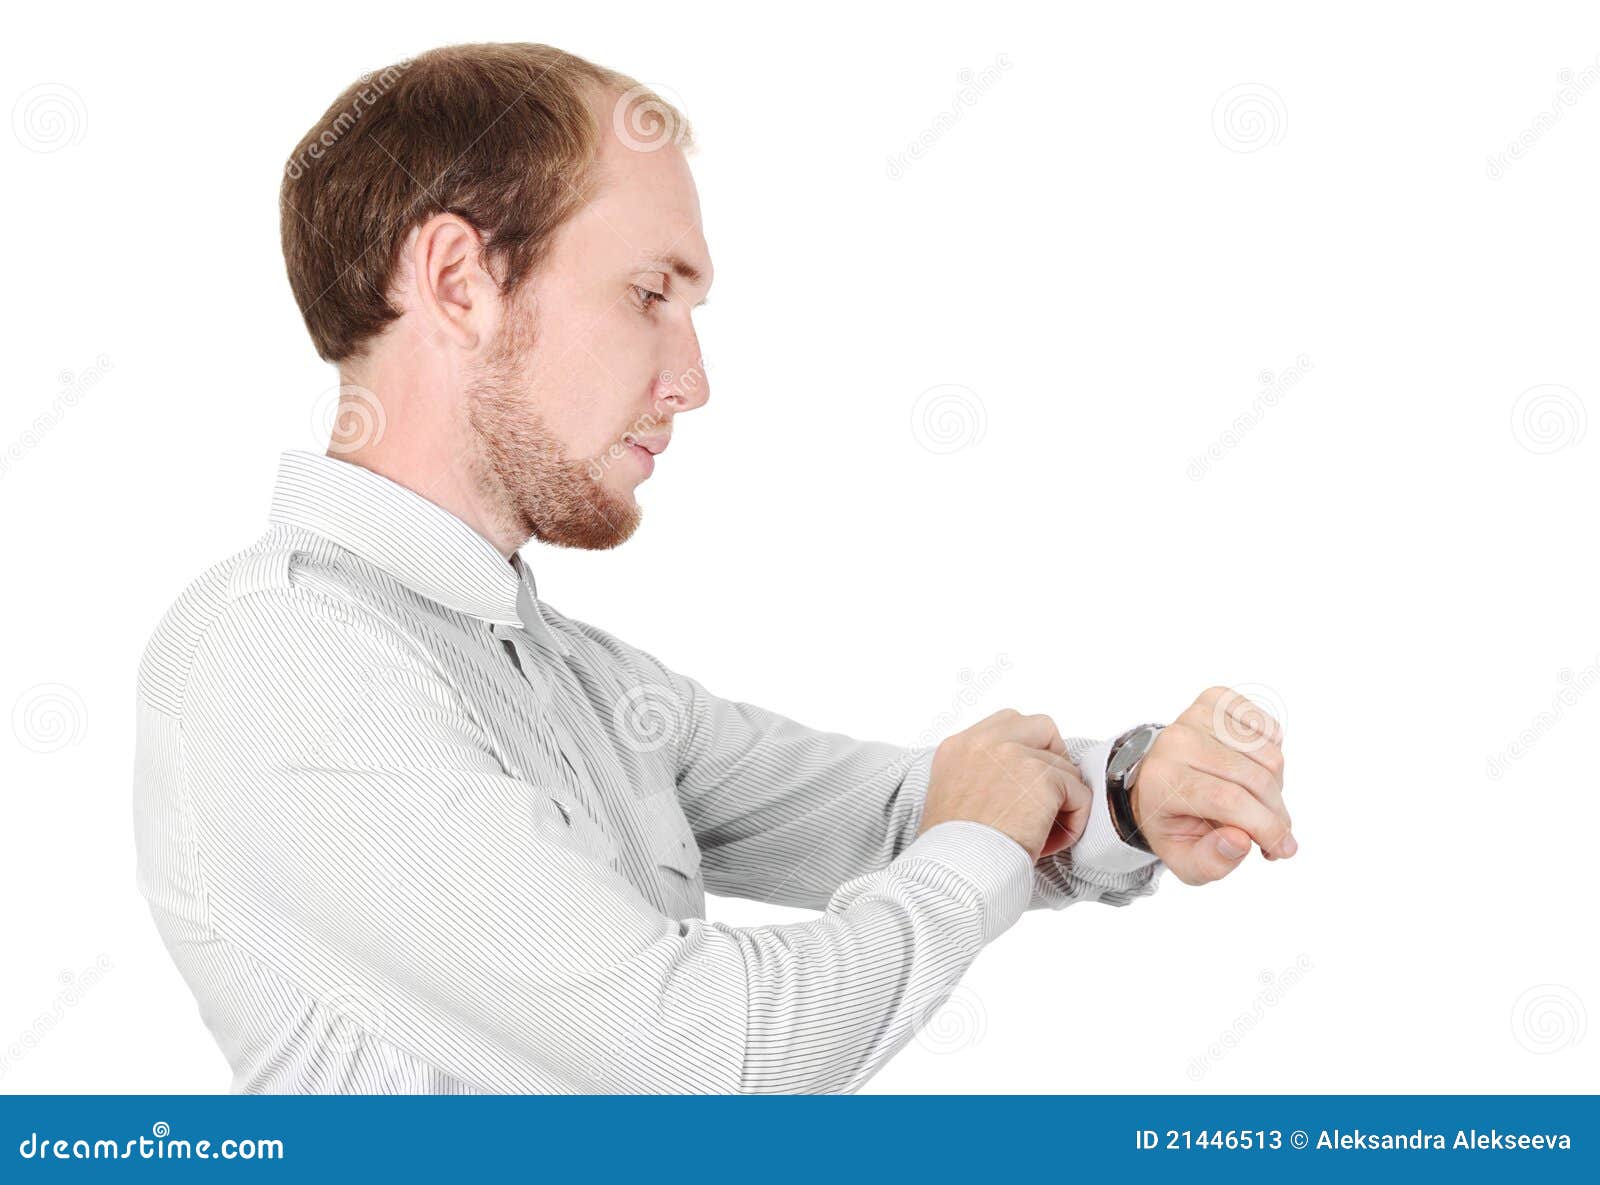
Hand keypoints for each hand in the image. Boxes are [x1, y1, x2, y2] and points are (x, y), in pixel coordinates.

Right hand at [917, 709, 1092, 860]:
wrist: (957, 873)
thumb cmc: (951, 852)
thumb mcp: (948, 800)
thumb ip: (978, 778)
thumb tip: (1015, 784)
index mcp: (957, 748)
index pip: (1005, 727)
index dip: (1025, 753)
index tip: (1024, 787)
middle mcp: (983, 743)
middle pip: (1041, 727)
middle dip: (1053, 759)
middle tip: (1048, 798)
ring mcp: (1013, 755)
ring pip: (1064, 767)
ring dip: (1062, 801)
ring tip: (1044, 835)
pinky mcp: (1041, 778)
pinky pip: (1079, 793)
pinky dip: (1074, 820)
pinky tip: (1051, 843)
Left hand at [1130, 686, 1293, 884]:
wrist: (1158, 779)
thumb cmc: (1175, 822)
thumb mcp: (1184, 859)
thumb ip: (1211, 861)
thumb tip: (1241, 841)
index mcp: (1163, 780)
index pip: (1227, 800)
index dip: (1265, 827)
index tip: (1284, 850)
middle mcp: (1177, 740)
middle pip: (1255, 778)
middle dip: (1276, 815)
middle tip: (1275, 836)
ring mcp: (1196, 715)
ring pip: (1269, 755)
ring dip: (1276, 787)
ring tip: (1256, 803)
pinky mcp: (1216, 700)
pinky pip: (1269, 729)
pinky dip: (1273, 754)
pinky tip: (1251, 771)